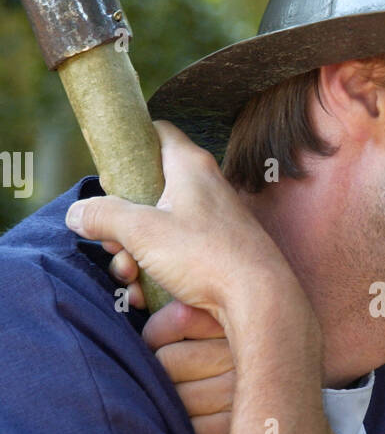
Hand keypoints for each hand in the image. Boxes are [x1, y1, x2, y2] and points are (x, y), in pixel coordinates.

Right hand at [67, 120, 320, 364]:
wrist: (259, 299)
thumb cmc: (206, 256)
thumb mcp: (142, 232)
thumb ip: (103, 216)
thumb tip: (77, 213)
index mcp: (190, 166)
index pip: (157, 133)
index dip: (129, 145)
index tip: (110, 171)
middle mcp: (204, 188)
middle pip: (148, 191)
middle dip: (121, 224)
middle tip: (115, 247)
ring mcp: (213, 221)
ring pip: (158, 229)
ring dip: (134, 256)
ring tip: (131, 279)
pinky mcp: (217, 252)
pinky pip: (176, 255)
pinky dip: (157, 272)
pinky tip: (147, 296)